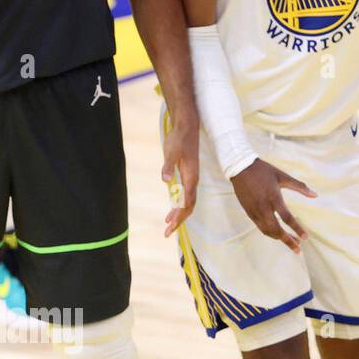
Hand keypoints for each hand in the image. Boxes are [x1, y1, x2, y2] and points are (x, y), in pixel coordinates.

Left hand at [162, 102, 198, 234]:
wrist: (186, 126)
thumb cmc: (179, 138)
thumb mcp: (171, 151)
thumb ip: (168, 166)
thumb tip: (165, 180)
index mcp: (190, 177)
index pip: (186, 203)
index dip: (179, 216)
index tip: (169, 226)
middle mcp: (193, 180)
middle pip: (188, 206)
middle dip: (179, 220)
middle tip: (167, 232)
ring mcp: (190, 178)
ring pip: (187, 202)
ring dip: (179, 215)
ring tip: (168, 225)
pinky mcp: (187, 175)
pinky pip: (185, 195)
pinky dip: (179, 205)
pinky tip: (172, 209)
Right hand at [230, 157, 315, 253]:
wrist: (240, 168)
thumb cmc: (263, 171)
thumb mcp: (283, 176)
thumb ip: (300, 187)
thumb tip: (315, 195)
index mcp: (274, 198)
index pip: (287, 218)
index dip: (297, 229)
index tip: (305, 238)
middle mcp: (264, 208)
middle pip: (276, 230)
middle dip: (288, 241)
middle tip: (298, 249)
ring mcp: (255, 212)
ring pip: (268, 231)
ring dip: (279, 239)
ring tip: (291, 243)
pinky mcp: (249, 212)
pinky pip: (260, 227)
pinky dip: (270, 233)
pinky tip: (277, 234)